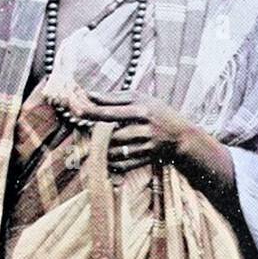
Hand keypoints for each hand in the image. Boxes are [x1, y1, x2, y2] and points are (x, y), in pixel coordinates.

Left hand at [80, 92, 200, 172]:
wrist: (183, 137)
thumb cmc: (159, 113)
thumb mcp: (142, 99)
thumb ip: (115, 98)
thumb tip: (88, 95)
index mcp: (141, 107)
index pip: (109, 109)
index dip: (89, 109)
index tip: (74, 106)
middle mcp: (144, 124)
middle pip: (109, 130)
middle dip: (94, 129)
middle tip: (84, 125)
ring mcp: (147, 142)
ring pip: (114, 148)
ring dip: (104, 146)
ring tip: (104, 142)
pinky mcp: (148, 156)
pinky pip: (123, 162)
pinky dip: (112, 161)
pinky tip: (110, 156)